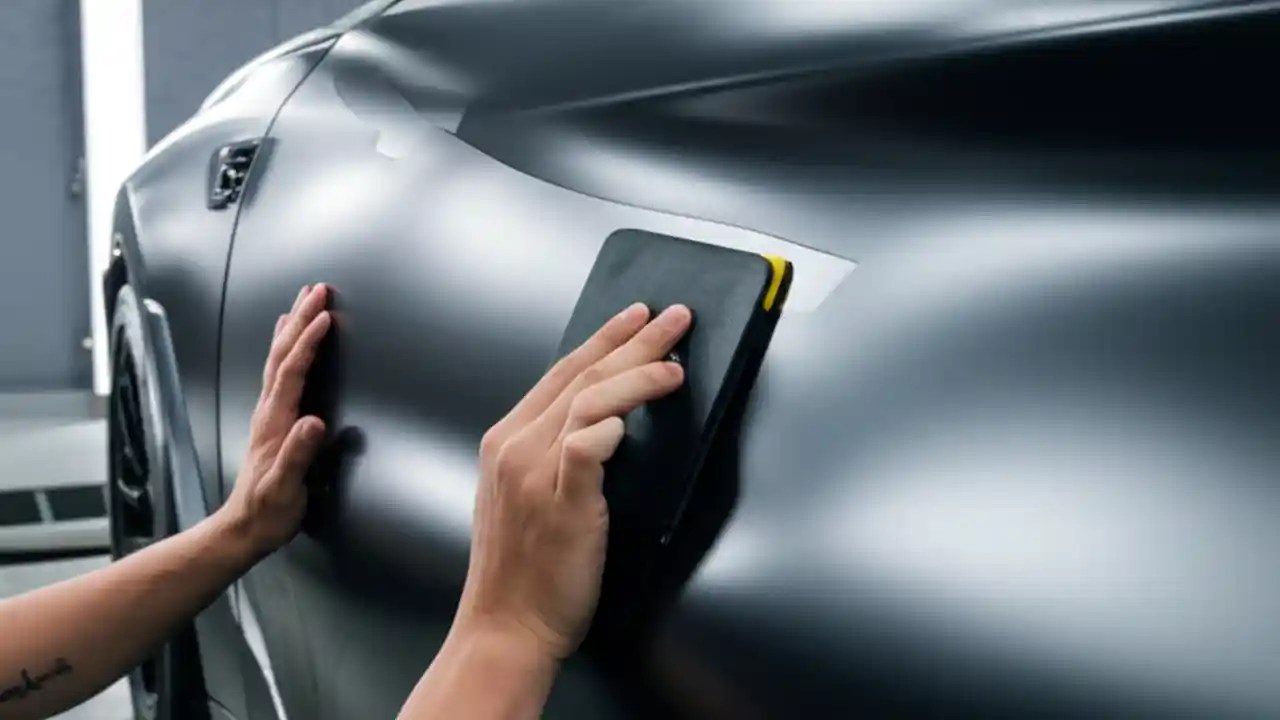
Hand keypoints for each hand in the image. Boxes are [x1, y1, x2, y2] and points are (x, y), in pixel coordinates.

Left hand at [218, 284, 331, 558]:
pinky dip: (285, 346)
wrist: (244, 528)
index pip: (293, 372)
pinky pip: (278, 370)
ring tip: (304, 299)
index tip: (326, 316)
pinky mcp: (273, 419)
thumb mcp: (286, 488)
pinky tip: (287, 338)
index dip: (309, 342)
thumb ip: (299, 454)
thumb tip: (314, 421)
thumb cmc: (268, 511)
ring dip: (292, 325)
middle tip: (318, 289)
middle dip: (301, 318)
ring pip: (278, 357)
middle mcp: (269, 411)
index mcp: (275, 422)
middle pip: (283, 354)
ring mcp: (268, 413)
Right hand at [456, 303, 691, 660]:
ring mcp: (535, 473)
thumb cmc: (523, 573)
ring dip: (638, 374)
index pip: (561, 373)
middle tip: (674, 317)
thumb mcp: (524, 499)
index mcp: (505, 442)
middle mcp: (515, 448)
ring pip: (590, 400)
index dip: (602, 340)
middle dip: (631, 340)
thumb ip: (552, 458)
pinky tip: (643, 412)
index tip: (635, 316)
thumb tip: (601, 424)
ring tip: (675, 363)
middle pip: (581, 376)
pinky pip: (589, 446)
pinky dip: (615, 423)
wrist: (505, 629)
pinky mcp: (562, 502)